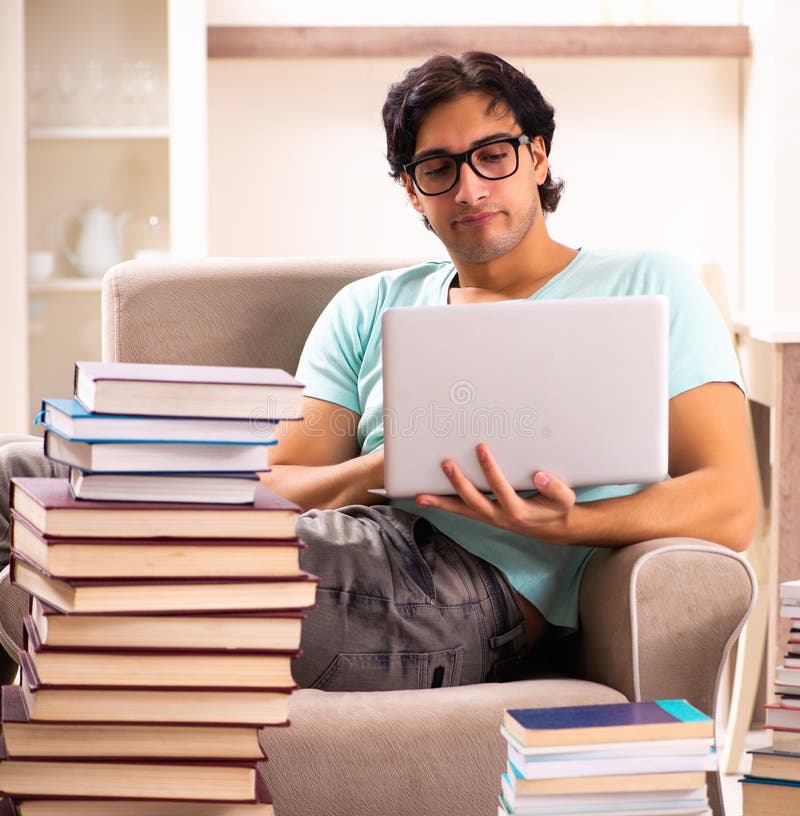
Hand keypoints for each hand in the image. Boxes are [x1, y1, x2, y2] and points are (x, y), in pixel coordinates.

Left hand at [415, 443, 575, 542]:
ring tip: (421, 496)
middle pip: (473, 501)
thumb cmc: (556, 509)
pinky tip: (426, 499)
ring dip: (441, 502)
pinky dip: (443, 505)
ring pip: (462, 510)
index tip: (481, 448)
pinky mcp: (483, 515)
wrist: (551, 528)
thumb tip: (539, 476)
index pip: (500, 488)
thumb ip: (555, 488)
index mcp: (517, 512)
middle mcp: (499, 517)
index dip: (489, 469)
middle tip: (446, 463)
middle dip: (458, 482)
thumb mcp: (564, 499)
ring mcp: (488, 517)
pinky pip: (460, 511)